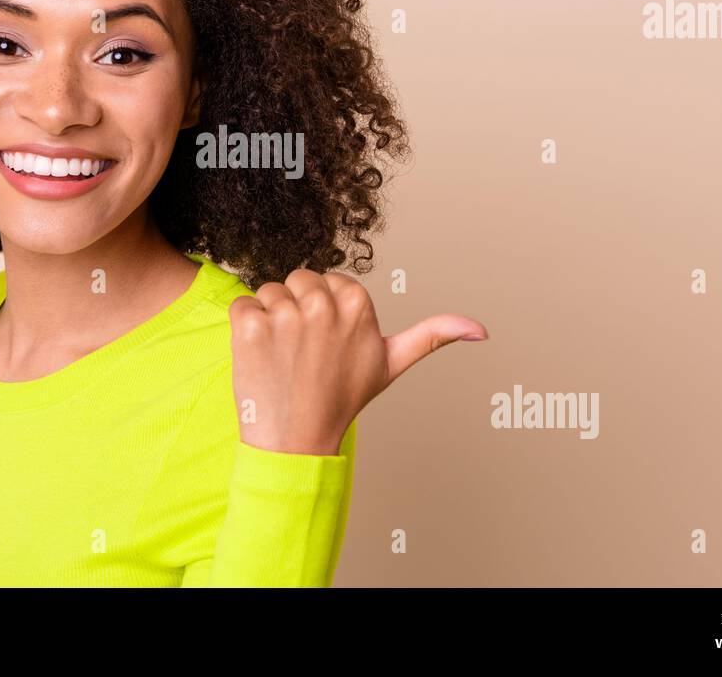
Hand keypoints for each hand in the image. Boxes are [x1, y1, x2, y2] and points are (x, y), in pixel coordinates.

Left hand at [227, 268, 487, 454]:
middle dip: (296, 310)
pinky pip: (240, 305)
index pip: (325, 280)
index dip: (322, 311)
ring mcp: (286, 314)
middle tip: (304, 354)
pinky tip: (260, 358)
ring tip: (284, 359)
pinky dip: (243, 329)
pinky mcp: (251, 326)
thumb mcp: (391, 364)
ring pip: (268, 292)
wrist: (297, 441)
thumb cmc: (342, 400)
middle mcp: (324, 303)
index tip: (328, 346)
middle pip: (296, 281)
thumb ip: (433, 336)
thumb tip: (481, 330)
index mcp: (358, 302)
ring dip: (269, 321)